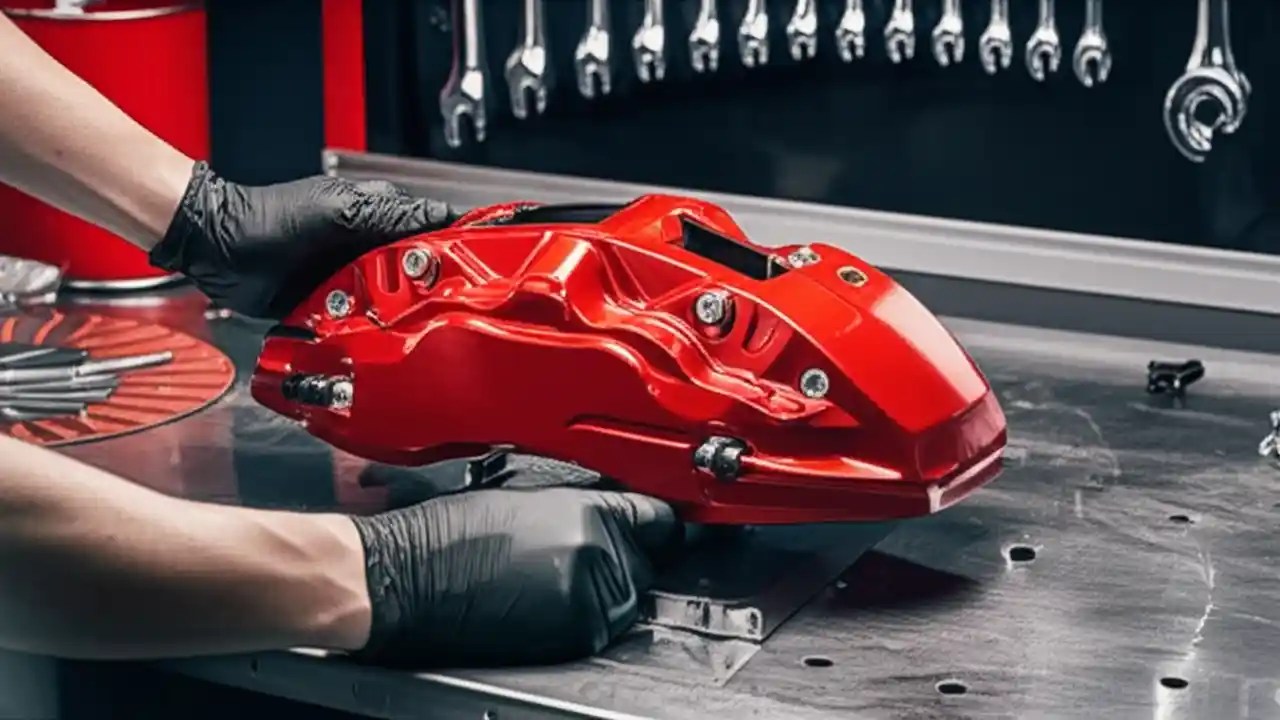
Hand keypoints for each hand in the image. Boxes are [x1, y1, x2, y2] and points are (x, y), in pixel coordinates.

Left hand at [148, 162, 458, 318]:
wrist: (220, 250)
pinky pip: (366, 317)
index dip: (454, 242)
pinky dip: (370, 324)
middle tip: (425, 295)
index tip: (472, 262)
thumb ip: (392, 215)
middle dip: (426, 283)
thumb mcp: (339, 211)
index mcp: (377, 212)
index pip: (432, 224)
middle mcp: (370, 243)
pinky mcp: (337, 302)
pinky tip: (368, 325)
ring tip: (391, 311)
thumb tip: (441, 217)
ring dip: (397, 308)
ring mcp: (354, 273)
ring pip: (395, 296)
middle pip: (419, 267)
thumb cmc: (268, 221)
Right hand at [348, 486, 682, 667]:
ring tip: (548, 574)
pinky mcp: (573, 637)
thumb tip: (627, 510)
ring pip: (628, 593)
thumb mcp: (525, 491)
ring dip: (606, 584)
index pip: (658, 518)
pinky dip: (584, 611)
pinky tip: (540, 597)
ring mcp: (588, 605)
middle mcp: (598, 560)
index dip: (661, 519)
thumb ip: (585, 501)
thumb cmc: (448, 530)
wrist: (403, 578)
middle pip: (647, 557)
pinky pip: (602, 622)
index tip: (668, 523)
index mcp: (588, 515)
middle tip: (571, 548)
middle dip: (624, 552)